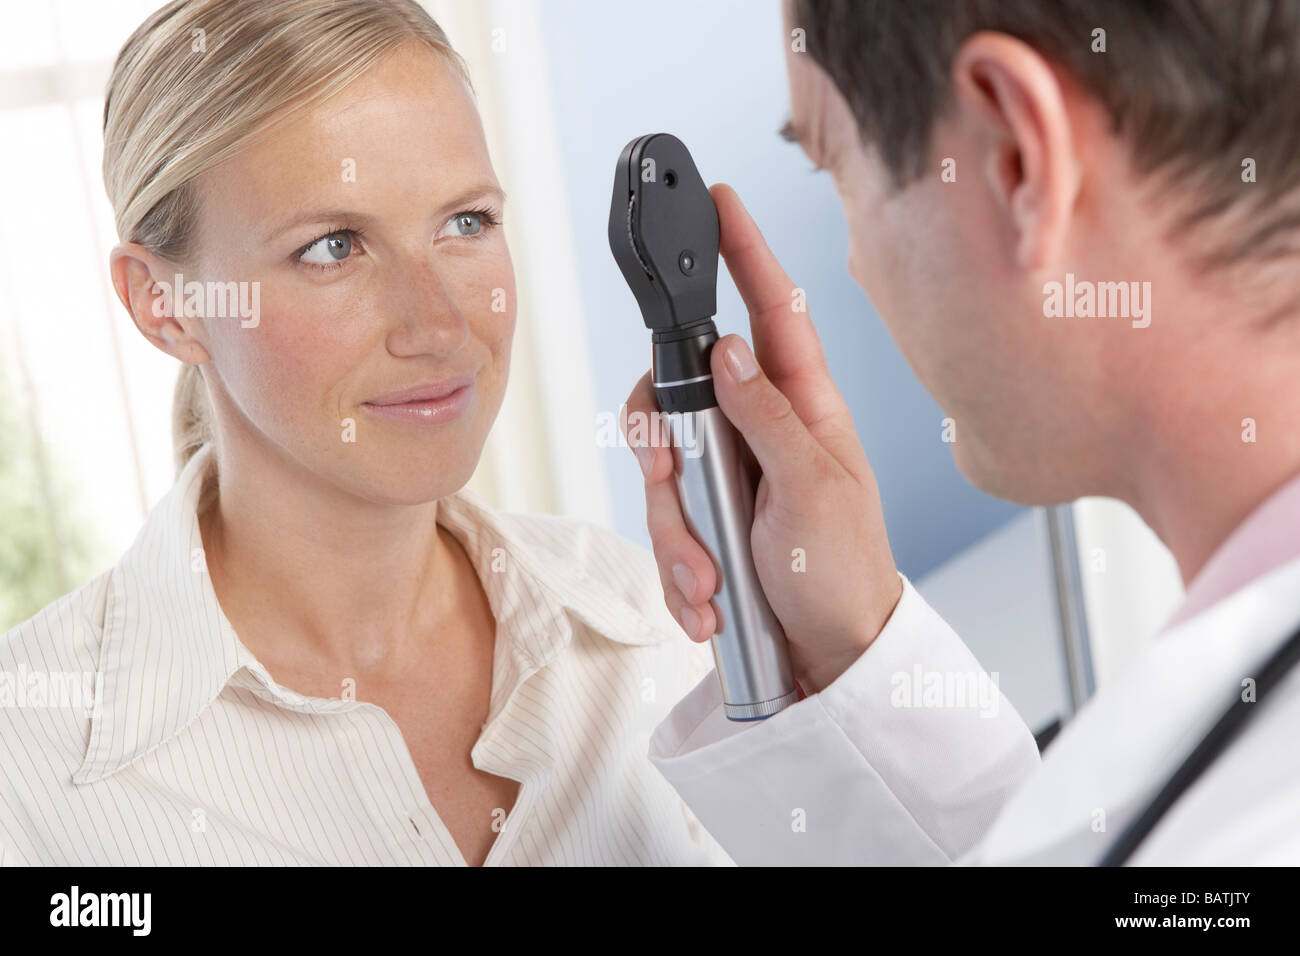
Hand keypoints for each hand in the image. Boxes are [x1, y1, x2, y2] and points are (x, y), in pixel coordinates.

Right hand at [622, 183, 902, 694]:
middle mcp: (758, 427)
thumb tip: (727, 347)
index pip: (770, 309)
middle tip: (669, 482)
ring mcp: (728, 474)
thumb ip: (766, 416)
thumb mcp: (814, 489)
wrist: (831, 652)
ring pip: (660, 470)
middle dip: (661, 446)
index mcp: (802, 404)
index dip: (745, 251)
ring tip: (712, 583)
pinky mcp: (705, 518)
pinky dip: (678, 568)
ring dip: (676, 535)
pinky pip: (663, 524)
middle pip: (677, 392)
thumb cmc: (844, 570)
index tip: (719, 199)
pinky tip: (709, 601)